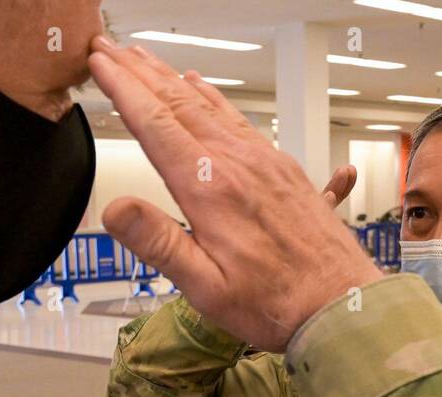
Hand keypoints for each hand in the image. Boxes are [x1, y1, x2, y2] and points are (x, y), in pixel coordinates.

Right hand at [87, 38, 380, 351]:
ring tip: (147, 60)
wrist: (342, 304)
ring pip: (210, 106)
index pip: (155, 123)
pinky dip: (213, 97)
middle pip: (179, 103)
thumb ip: (158, 243)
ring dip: (172, 79)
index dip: (122, 88)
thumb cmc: (276, 304)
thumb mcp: (205, 286)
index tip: (99, 62)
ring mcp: (264, 162)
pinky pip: (240, 120)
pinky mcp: (283, 169)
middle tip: (111, 46)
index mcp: (211, 189)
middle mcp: (238, 164)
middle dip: (140, 71)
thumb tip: (114, 209)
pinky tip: (204, 89)